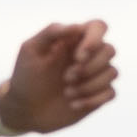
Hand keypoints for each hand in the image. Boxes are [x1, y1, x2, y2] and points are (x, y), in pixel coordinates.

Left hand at [0, 19, 118, 132]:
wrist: (23, 110)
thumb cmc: (25, 77)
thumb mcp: (30, 50)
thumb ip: (51, 32)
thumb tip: (78, 26)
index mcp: (74, 40)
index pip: (98, 26)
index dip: (94, 39)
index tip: (78, 56)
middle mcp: (88, 56)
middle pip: (110, 50)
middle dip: (90, 66)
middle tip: (66, 77)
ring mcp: (94, 76)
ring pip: (112, 72)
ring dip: (89, 85)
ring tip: (67, 93)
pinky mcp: (97, 96)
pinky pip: (111, 93)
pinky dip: (94, 99)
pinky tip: (73, 105)